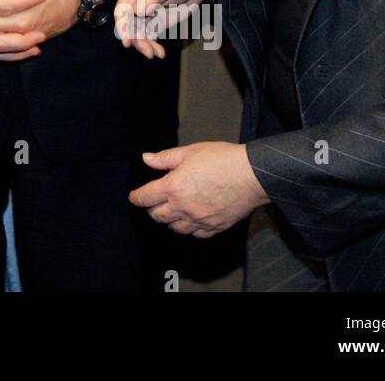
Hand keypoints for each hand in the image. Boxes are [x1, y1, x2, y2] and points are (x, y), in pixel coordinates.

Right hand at [113, 0, 214, 59]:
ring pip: (139, 33)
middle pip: (129, 25)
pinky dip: (153, 45)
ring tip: (154, 53)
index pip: (122, 10)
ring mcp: (147, 14)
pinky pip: (150, 36)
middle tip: (147, 51)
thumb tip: (136, 11)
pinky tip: (160, 53)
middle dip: (136, 39)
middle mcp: (138, 4)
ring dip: (145, 45)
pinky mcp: (158, 22)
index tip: (127, 40)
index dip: (122, 26)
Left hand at [128, 141, 269, 236]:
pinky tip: (192, 220)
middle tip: (154, 203)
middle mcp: (183, 207)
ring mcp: (199, 220)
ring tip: (172, 211)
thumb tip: (146, 158)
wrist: (251, 175)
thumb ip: (165, 158)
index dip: (136, 197)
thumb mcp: (189, 152)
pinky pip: (196, 234)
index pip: (145, 197)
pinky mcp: (214, 227)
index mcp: (173, 187)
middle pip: (158, 216)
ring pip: (176, 228)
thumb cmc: (221, 160)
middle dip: (152, 209)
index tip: (133, 197)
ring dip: (170, 221)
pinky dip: (190, 228)